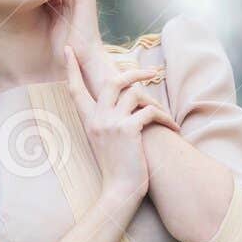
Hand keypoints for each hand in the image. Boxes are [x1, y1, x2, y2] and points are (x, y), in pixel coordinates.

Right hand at [62, 43, 179, 209]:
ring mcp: (111, 123)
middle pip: (112, 81)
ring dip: (155, 102)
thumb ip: (108, 119)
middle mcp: (97, 118)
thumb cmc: (117, 167)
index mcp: (88, 120)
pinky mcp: (128, 130)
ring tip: (164, 114)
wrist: (119, 191)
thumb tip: (126, 99)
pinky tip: (173, 128)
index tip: (69, 49)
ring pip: (135, 94)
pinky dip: (165, 118)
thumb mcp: (104, 140)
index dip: (72, 68)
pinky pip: (150, 112)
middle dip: (134, 72)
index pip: (75, 88)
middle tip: (152, 72)